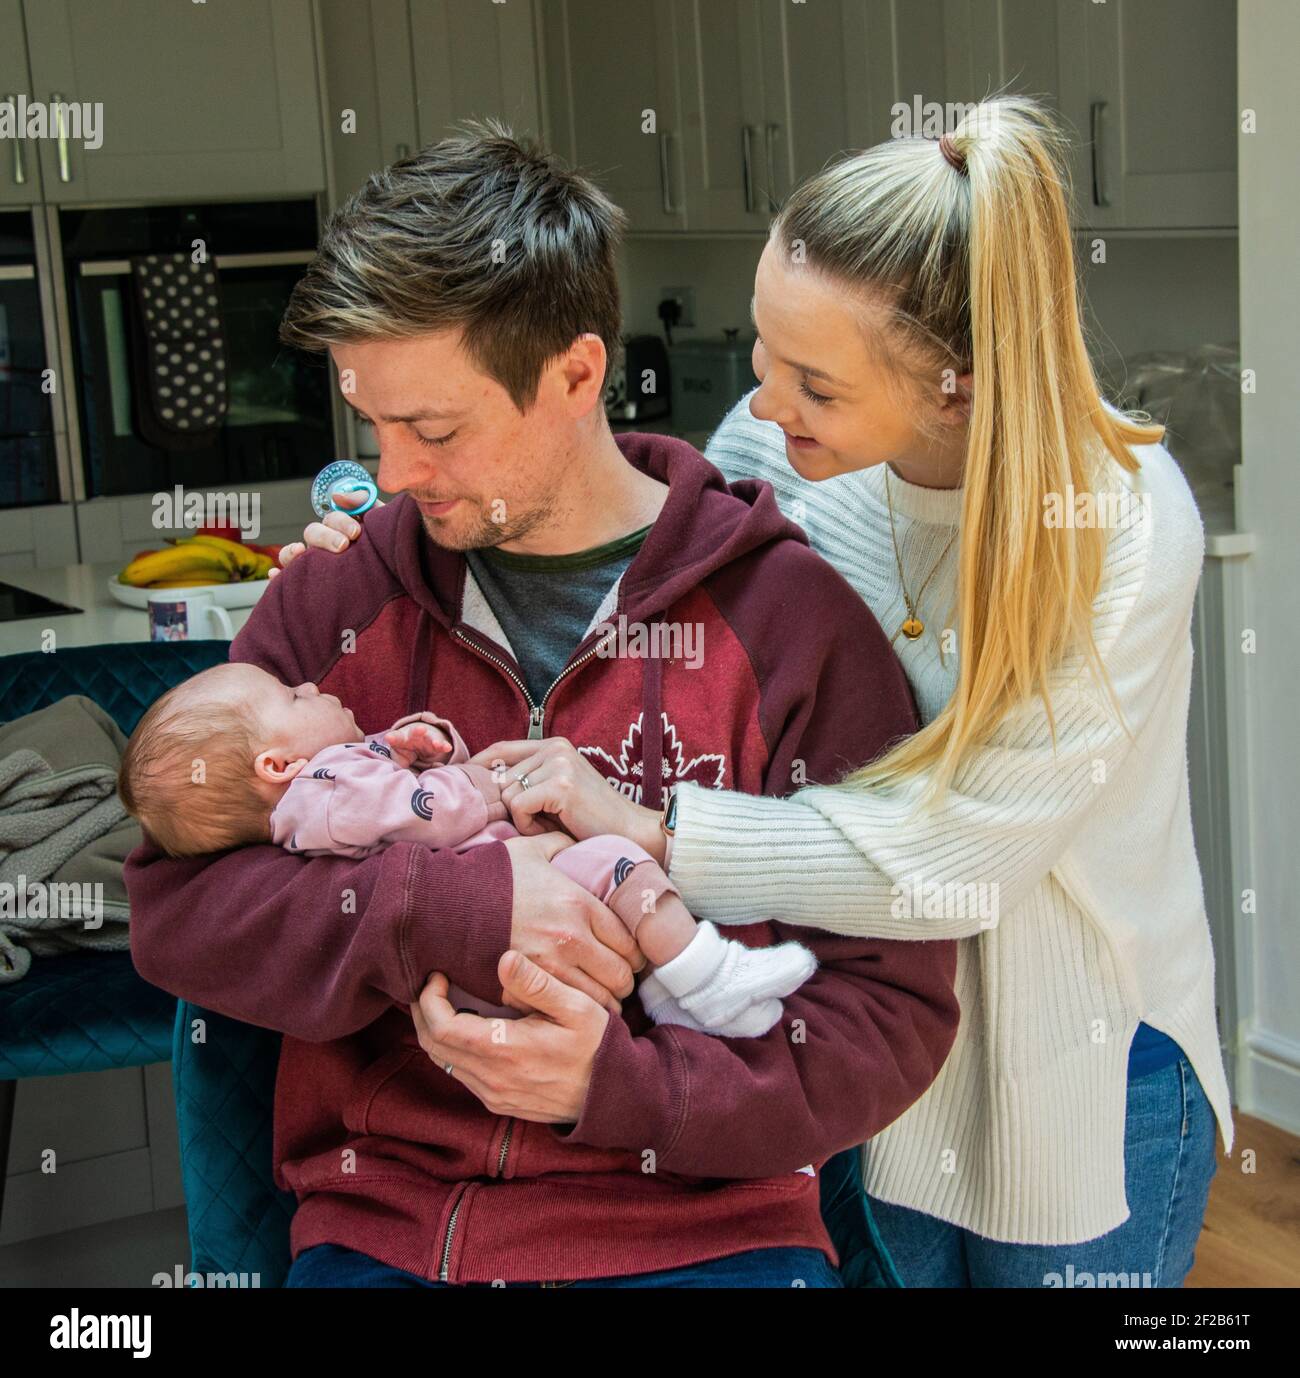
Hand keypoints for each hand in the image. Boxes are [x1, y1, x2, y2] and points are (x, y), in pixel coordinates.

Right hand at [270, 487, 380, 577]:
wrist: (398, 581)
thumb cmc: (389, 552)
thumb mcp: (383, 525)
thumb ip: (365, 503)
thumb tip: (337, 495)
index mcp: (342, 529)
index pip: (333, 519)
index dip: (341, 522)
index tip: (357, 532)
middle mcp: (326, 545)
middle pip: (312, 534)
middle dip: (325, 537)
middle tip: (343, 546)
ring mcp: (316, 565)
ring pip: (293, 555)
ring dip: (291, 552)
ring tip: (299, 552)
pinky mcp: (312, 585)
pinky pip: (288, 580)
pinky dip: (278, 577)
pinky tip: (275, 576)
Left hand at [384, 720, 452, 768]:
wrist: (415, 744)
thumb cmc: (403, 755)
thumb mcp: (397, 760)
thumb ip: (396, 766)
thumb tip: (399, 777)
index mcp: (400, 740)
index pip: (396, 737)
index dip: (393, 738)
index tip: (389, 738)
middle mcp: (413, 737)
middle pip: (414, 733)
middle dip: (417, 731)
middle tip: (420, 730)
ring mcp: (425, 739)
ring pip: (429, 738)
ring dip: (433, 740)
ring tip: (436, 744)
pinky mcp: (434, 745)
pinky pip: (440, 745)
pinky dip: (443, 746)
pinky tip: (447, 748)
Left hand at [410, 952, 608, 1123]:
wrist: (614, 1094)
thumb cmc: (598, 1045)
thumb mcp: (577, 1007)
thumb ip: (538, 984)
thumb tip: (504, 958)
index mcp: (506, 1051)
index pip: (442, 1029)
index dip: (430, 1000)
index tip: (438, 975)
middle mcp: (492, 1079)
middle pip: (433, 1047)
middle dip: (424, 1012)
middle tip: (431, 985)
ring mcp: (494, 1095)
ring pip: (444, 1062)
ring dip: (436, 1030)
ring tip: (446, 1000)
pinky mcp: (499, 1102)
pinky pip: (461, 1074)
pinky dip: (453, 1048)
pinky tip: (468, 1026)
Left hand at [471, 737, 665, 862]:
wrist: (630, 833)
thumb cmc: (591, 819)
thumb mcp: (557, 790)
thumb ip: (528, 780)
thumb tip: (483, 781)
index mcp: (554, 745)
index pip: (501, 749)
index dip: (479, 765)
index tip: (463, 781)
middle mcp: (555, 747)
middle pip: (501, 778)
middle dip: (513, 807)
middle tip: (541, 822)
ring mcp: (558, 764)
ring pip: (507, 795)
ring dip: (522, 819)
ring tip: (550, 824)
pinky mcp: (560, 784)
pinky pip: (519, 807)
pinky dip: (530, 826)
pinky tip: (552, 828)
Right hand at [503, 832, 645, 1014]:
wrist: (444, 906)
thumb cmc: (488, 877)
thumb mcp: (530, 850)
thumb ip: (563, 846)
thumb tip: (579, 845)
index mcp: (579, 905)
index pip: (630, 941)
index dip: (635, 952)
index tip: (628, 955)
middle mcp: (571, 939)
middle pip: (622, 975)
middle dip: (624, 979)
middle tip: (616, 978)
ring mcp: (550, 968)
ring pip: (600, 1000)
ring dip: (604, 1000)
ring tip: (598, 995)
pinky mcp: (527, 989)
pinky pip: (567, 1009)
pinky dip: (574, 1010)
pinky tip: (571, 1003)